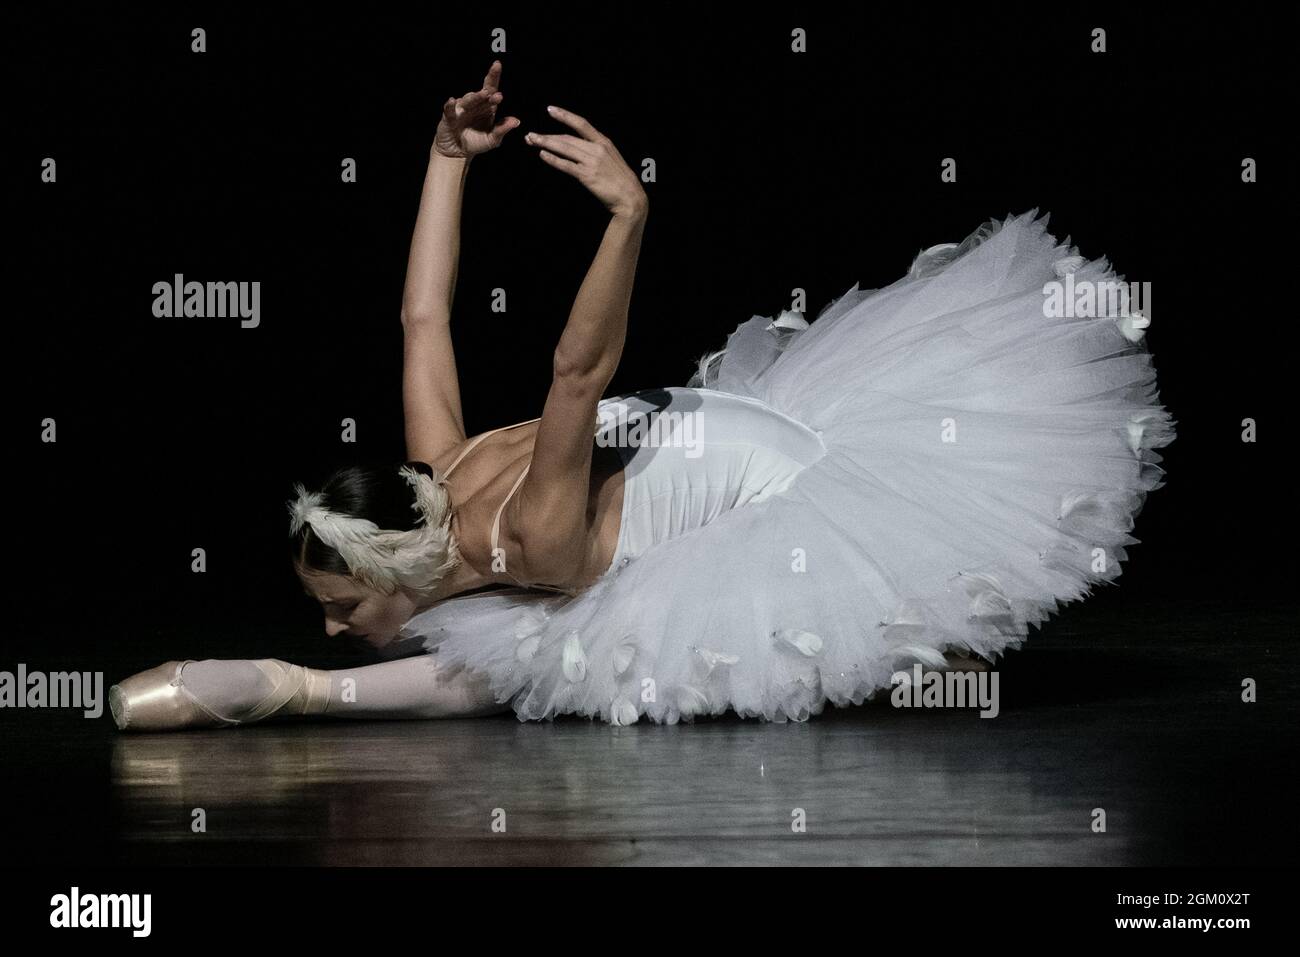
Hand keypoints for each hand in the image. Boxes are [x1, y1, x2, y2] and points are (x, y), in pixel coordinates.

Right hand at [433, 60, 520, 158]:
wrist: (458, 152)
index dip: (494, 77)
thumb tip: (516, 121)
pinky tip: (452, 101)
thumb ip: (502, 129)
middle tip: (495, 90)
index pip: (492, 90)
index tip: (498, 66)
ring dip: (475, 97)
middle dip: (487, 89)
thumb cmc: (476, 143)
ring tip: (484, 95)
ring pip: (468, 100)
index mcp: (487, 107)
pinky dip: (450, 105)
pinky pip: (449, 109)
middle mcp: (474, 105)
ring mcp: (461, 110)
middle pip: (481, 93)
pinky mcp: (449, 117)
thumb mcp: (493, 139)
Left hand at [524, 107, 647, 216]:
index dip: (564, 115)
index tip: (550, 110)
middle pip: (567, 138)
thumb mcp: (611, 159)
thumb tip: (578, 148)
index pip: (581, 124)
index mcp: (604, 142)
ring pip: (564, 149)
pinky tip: (542, 155)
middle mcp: (597, 149)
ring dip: (545, 144)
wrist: (630, 197)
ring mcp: (592, 162)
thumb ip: (596, 151)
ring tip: (532, 141)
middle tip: (531, 135)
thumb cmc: (620, 180)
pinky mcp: (587, 176)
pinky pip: (566, 165)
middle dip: (547, 136)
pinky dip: (553, 159)